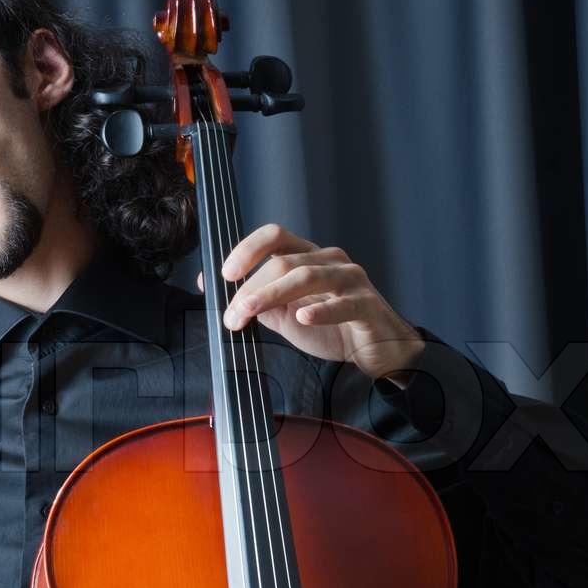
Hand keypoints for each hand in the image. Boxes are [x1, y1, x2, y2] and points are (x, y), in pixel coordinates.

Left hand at [200, 225, 424, 386]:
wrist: (377, 352)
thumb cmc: (331, 329)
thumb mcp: (284, 315)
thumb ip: (254, 300)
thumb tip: (210, 285)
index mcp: (308, 257)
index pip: (275, 236)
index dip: (248, 249)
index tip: (225, 274)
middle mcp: (330, 261)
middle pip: (284, 261)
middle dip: (251, 287)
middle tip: (232, 314)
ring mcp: (351, 280)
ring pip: (307, 277)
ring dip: (272, 294)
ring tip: (249, 311)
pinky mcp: (367, 305)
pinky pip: (344, 303)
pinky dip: (322, 310)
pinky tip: (304, 318)